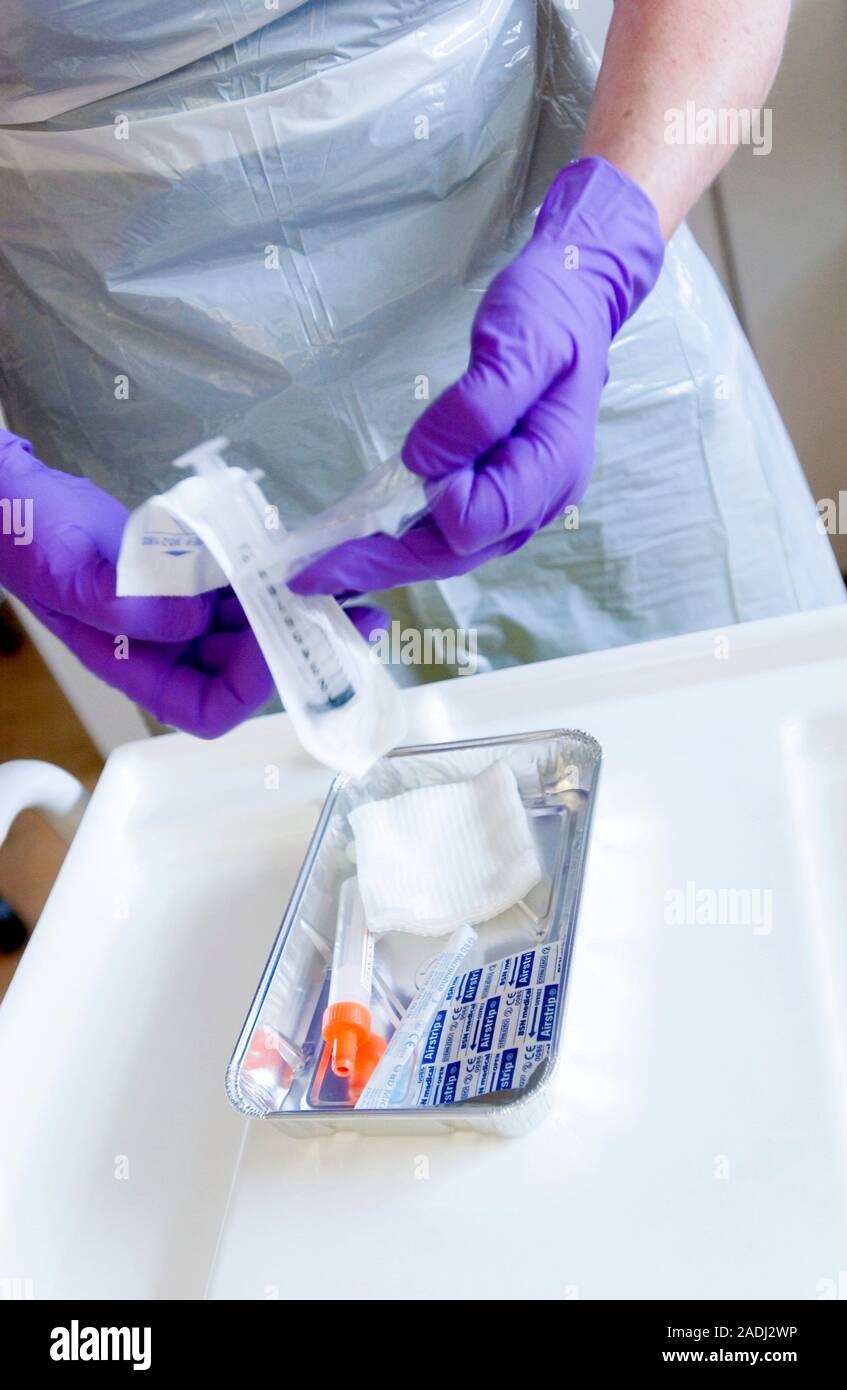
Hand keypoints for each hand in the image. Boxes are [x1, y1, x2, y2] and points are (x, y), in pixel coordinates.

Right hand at [0, 430, 274, 736]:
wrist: (16, 493)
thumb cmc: (27, 538)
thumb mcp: (72, 576)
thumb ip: (128, 607)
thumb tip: (193, 622)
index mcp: (133, 665)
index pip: (208, 710)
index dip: (247, 689)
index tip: (269, 641)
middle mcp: (162, 646)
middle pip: (237, 670)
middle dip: (269, 639)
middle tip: (288, 592)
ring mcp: (176, 610)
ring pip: (244, 628)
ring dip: (266, 602)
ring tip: (277, 564)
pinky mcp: (184, 576)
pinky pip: (232, 587)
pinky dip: (252, 571)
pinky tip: (260, 545)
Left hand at [290, 156, 663, 597]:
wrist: (574, 302)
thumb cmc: (550, 315)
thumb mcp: (519, 343)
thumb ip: (477, 407)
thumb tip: (423, 462)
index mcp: (551, 469)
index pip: (478, 519)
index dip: (433, 502)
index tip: (408, 464)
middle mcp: (538, 502)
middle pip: (454, 554)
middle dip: (383, 563)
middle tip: (311, 573)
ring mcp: (518, 504)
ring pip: (445, 551)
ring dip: (385, 559)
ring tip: (323, 564)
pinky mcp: (496, 493)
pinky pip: (445, 529)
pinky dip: (400, 537)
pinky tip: (359, 537)